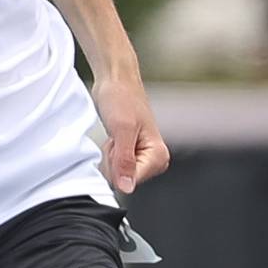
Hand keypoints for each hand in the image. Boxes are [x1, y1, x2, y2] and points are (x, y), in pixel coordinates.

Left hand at [93, 74, 169, 193]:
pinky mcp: (130, 151)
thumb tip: (127, 188)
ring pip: (118, 173)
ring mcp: (141, 156)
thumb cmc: (121, 97)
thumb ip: (125, 161)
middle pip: (125, 179)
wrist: (114, 78)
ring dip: (110, 155)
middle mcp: (154, 159)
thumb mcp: (122, 130)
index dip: (117, 165)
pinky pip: (114, 164)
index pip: (132, 181)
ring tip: (115, 134)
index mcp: (159, 155)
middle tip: (116, 137)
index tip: (118, 143)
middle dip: (114, 160)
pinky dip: (109, 152)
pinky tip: (113, 136)